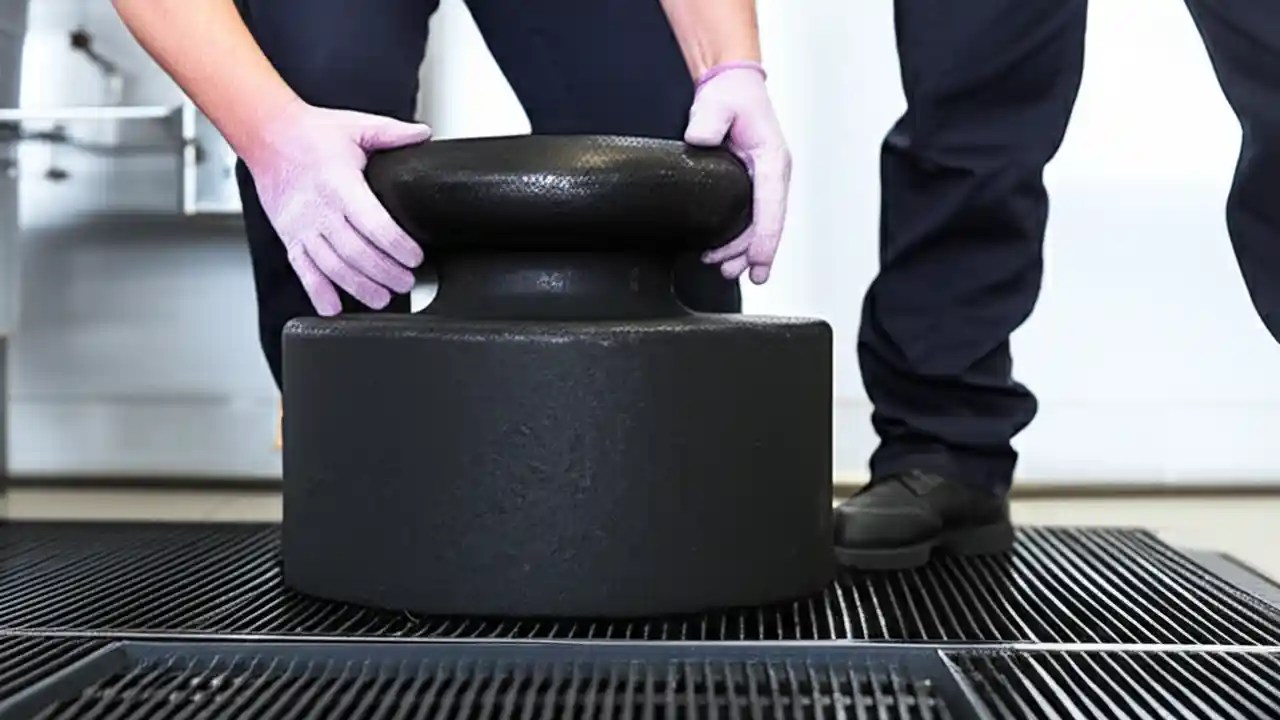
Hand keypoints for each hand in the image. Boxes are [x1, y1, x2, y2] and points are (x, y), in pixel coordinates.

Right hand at [241, 101, 431, 315]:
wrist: (268, 136)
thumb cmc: (312, 133)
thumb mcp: (357, 126)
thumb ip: (393, 133)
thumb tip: (424, 135)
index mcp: (340, 184)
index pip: (373, 224)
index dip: (396, 246)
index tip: (415, 258)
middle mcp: (319, 209)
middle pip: (355, 252)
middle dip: (384, 273)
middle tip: (406, 282)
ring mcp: (301, 226)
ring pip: (331, 266)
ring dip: (358, 287)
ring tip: (381, 298)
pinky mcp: (288, 237)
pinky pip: (302, 270)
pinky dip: (317, 291)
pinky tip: (333, 307)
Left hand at [684, 61, 790, 283]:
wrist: (732, 86)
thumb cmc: (731, 95)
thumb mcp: (717, 104)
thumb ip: (709, 122)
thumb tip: (700, 141)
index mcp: (772, 159)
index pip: (772, 208)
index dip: (766, 241)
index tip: (759, 266)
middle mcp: (773, 174)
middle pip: (768, 225)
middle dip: (751, 254)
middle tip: (728, 272)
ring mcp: (765, 181)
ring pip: (761, 226)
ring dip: (744, 251)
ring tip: (723, 268)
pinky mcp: (753, 185)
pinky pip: (753, 218)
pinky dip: (741, 238)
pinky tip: (724, 252)